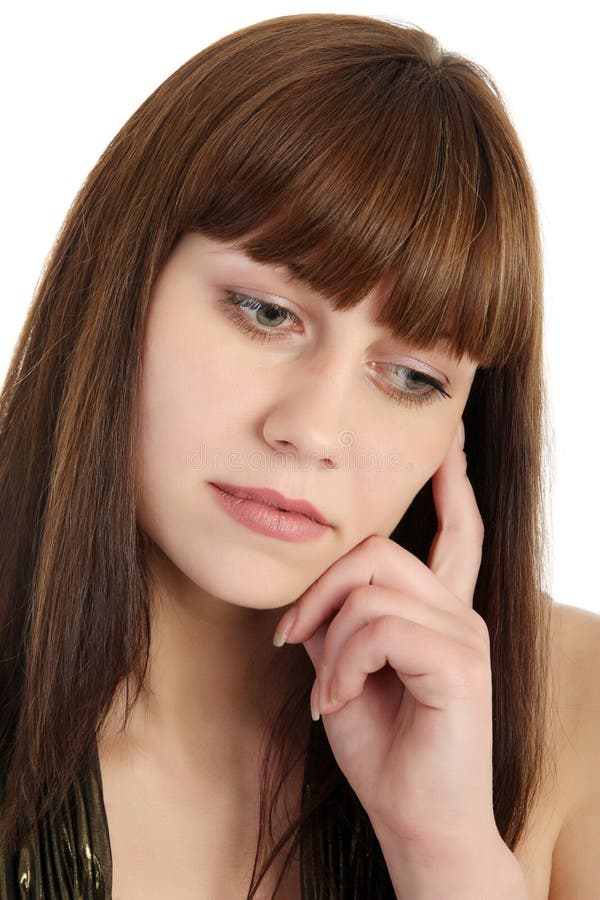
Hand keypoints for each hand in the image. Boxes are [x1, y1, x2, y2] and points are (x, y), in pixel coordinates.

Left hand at [273, 420, 499, 852]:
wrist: (416, 821)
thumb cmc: (383, 747)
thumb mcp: (346, 669)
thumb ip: (339, 619)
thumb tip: (313, 590)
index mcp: (440, 609)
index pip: (456, 531)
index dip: (452, 483)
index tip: (448, 442)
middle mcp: (459, 611)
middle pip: (375, 551)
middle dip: (318, 589)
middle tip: (289, 637)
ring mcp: (464, 633)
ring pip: (369, 588)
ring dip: (327, 642)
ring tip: (326, 691)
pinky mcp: (459, 662)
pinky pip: (377, 629)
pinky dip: (342, 665)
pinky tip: (339, 701)